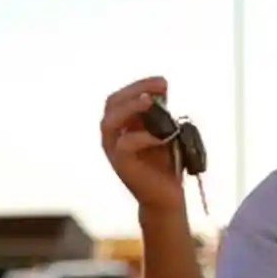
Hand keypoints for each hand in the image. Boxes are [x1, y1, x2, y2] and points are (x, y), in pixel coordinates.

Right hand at [100, 76, 184, 210]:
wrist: (166, 196)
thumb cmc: (165, 164)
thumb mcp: (164, 133)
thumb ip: (160, 115)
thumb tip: (162, 91)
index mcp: (122, 125)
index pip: (121, 97)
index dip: (139, 85)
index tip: (162, 82)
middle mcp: (113, 135)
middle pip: (112, 103)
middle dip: (135, 90)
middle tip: (159, 87)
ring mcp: (114, 150)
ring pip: (110, 121)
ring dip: (130, 107)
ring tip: (150, 101)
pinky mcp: (120, 164)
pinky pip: (126, 144)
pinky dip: (144, 136)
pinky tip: (163, 136)